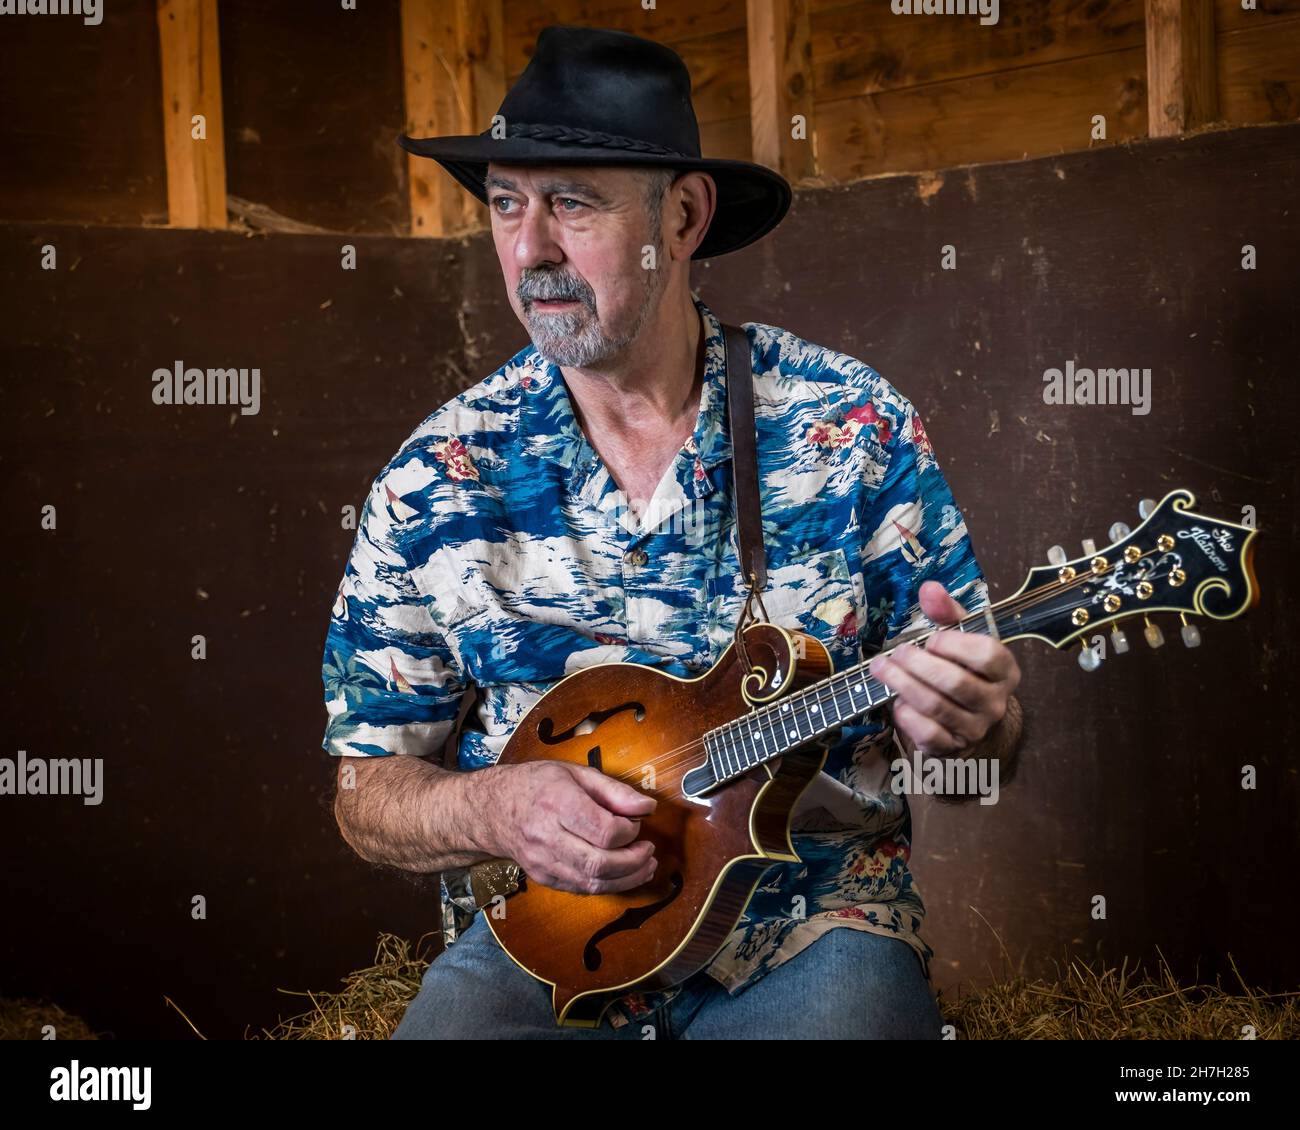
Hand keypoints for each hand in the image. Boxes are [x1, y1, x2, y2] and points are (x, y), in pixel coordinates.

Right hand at [484, 761, 657, 894]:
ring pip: (593, 884)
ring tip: (645, 865)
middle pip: (600, 863)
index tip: (636, 822)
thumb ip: (614, 790)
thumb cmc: (535, 785)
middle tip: (648, 851)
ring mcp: (542, 862)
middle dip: (634, 862)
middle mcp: (546, 836)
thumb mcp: (575, 773)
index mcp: (556, 803)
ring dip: (627, 879)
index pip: (604, 831)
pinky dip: (608, 885)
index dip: (630, 831)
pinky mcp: (543, 878)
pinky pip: (582, 890)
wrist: (491, 810)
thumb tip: (647, 806)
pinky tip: (622, 874)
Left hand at [868, 581, 1019, 754]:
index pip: (986, 654)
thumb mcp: (960, 636)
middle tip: (895, 653)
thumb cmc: (962, 667)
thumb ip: (946, 612)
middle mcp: (996, 702)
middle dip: (917, 664)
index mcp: (1005, 670)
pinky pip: (928, 733)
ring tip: (882, 669)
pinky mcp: (953, 747)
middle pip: (955, 682)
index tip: (930, 640)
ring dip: (902, 684)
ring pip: (936, 706)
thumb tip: (929, 589)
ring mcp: (976, 728)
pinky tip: (896, 701)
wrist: (969, 716)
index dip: (954, 644)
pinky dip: (907, 715)